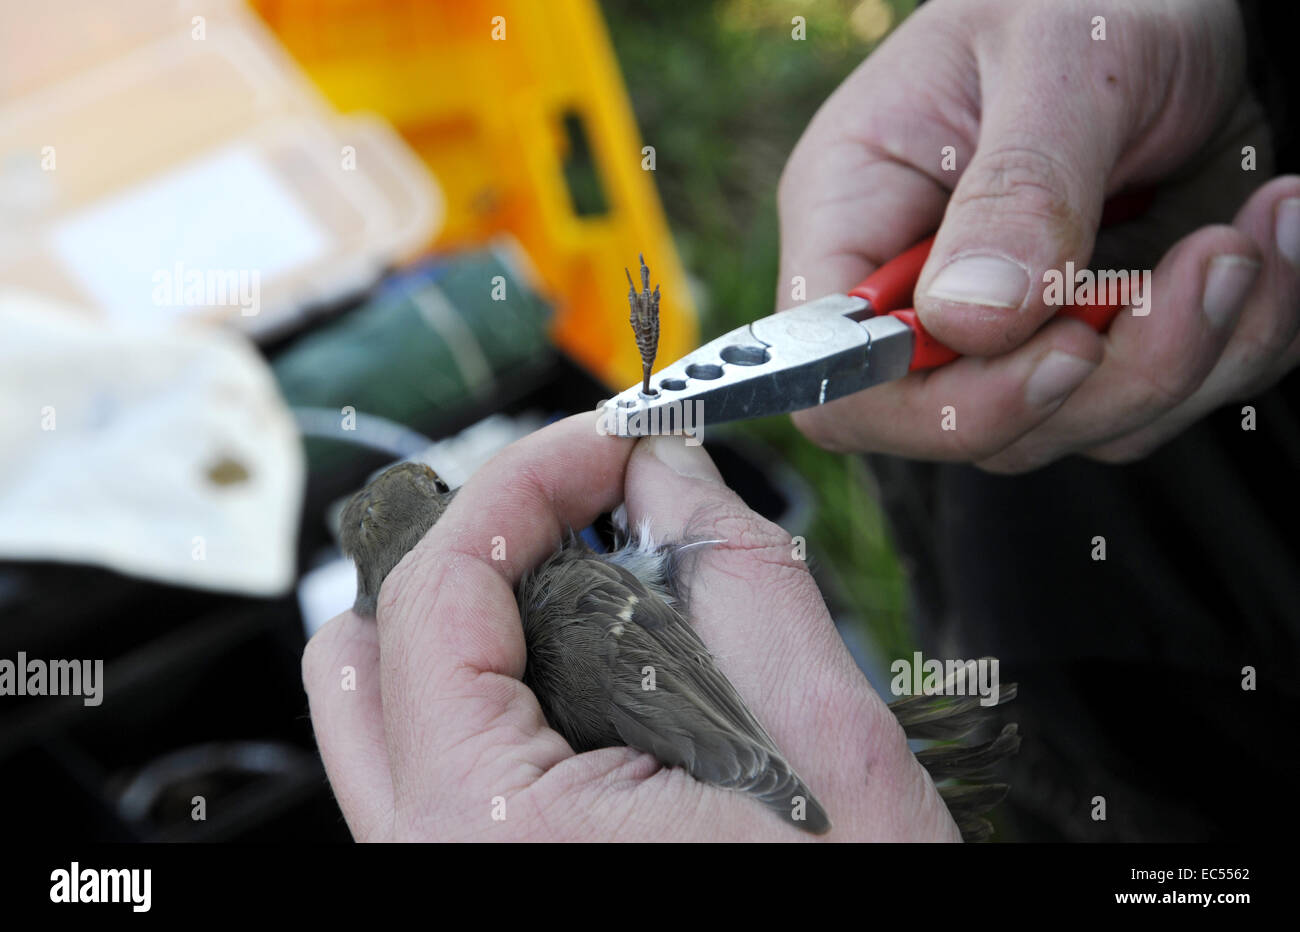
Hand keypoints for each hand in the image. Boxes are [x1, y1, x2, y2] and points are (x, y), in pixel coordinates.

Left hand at [302, 413, 957, 839]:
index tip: (605, 443)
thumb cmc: (852, 908)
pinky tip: (580, 666)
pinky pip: (429, 759)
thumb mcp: (822, 734)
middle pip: (372, 648)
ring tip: (580, 576)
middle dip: (481, 544)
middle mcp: (437, 858)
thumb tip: (660, 467)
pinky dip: (487, 684)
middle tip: (583, 502)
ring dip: (476, 614)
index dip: (524, 480)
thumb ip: (730, 571)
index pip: (438, 590)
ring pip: (386, 708)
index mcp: (492, 822)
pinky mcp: (482, 870)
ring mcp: (450, 870)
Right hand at [778, 0, 1299, 469]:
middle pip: (974, 424)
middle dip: (1108, 378)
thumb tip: (969, 323)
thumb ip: (1015, 191)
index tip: (1064, 351)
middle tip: (1207, 264)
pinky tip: (1270, 235)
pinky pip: (1166, 394)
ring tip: (1250, 238)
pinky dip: (1240, 339)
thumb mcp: (1056, 58)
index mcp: (856, 216)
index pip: (845, 371)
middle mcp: (923, 290)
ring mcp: (1016, 322)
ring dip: (1192, 356)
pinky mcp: (1106, 329)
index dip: (938, 403)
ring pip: (1081, 423)